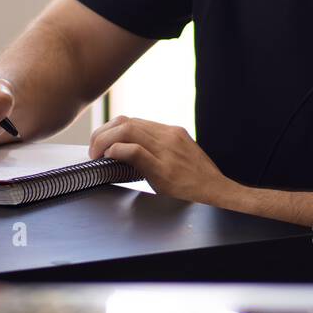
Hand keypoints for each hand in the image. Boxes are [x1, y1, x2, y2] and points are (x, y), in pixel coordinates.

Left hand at [88, 116, 235, 205]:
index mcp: (171, 132)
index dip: (111, 129)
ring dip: (104, 141)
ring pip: (127, 130)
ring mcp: (167, 150)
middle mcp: (168, 135)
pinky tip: (109, 158)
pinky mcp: (164, 168)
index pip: (133, 120)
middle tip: (93, 150)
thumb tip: (131, 152)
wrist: (219, 192)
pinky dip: (116, 151)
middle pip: (126, 121)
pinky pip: (134, 150)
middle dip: (102, 133)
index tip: (102, 143)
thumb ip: (159, 149)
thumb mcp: (180, 156)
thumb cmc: (199, 179)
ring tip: (96, 155)